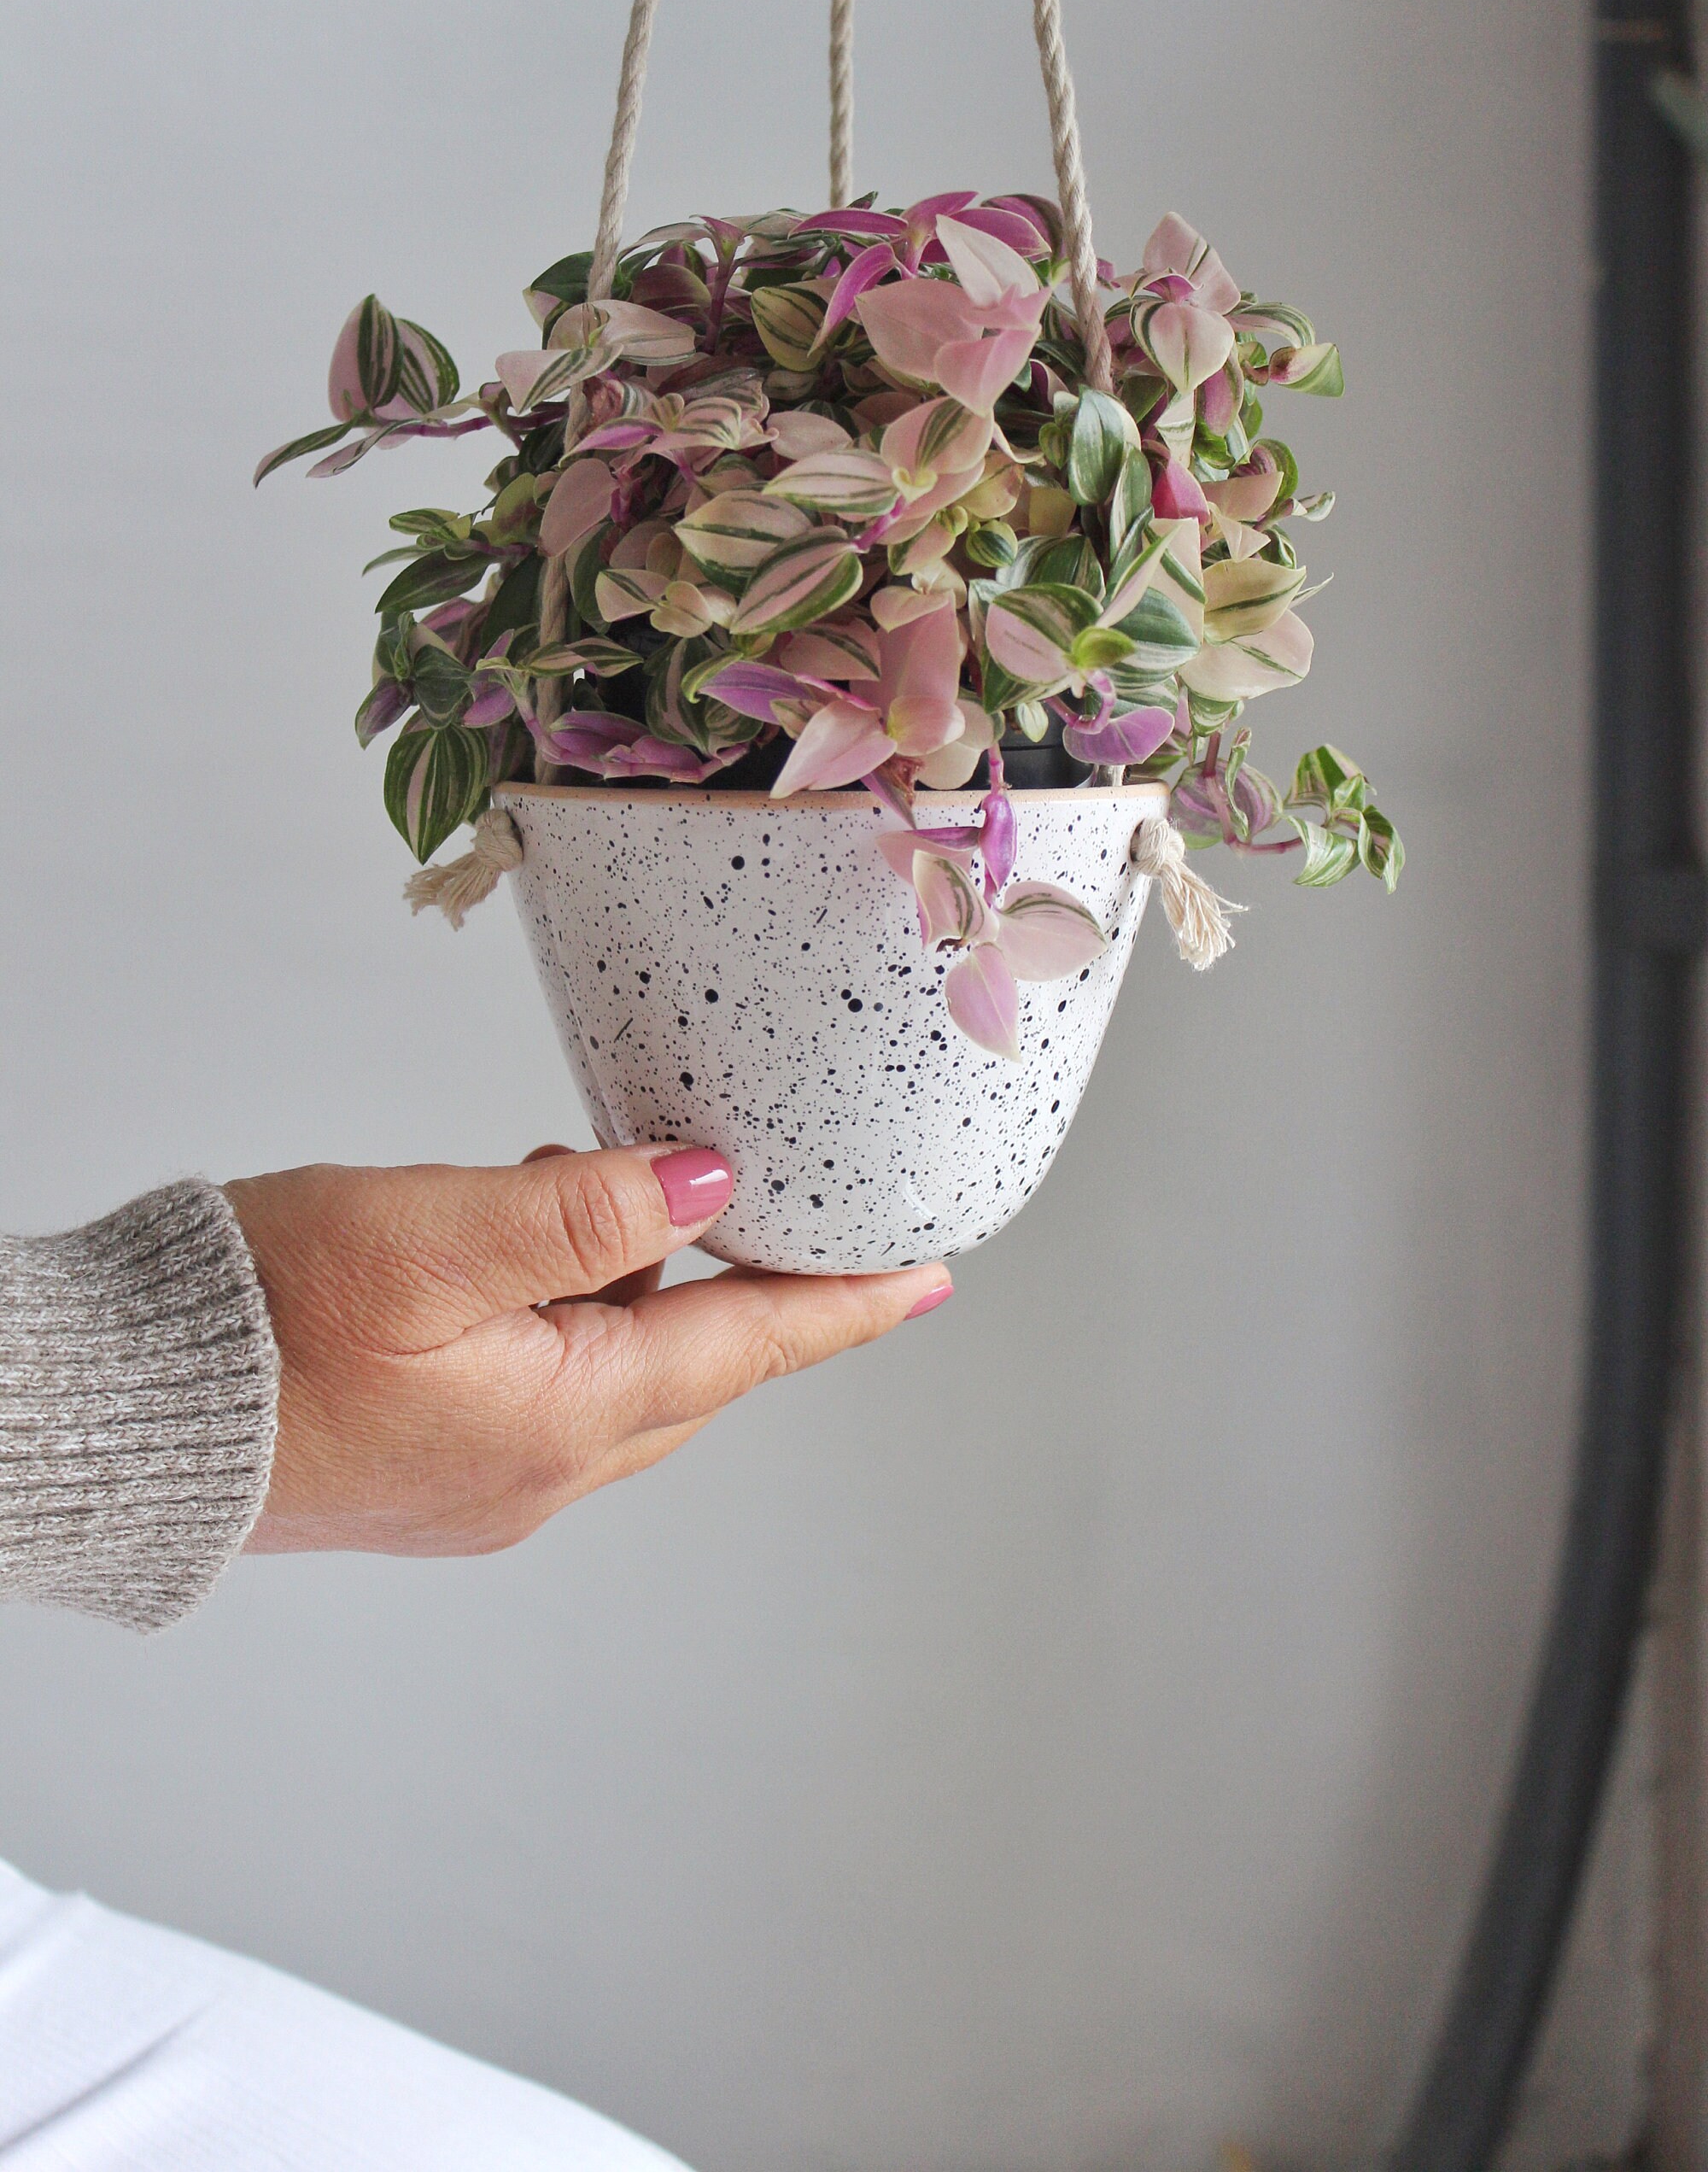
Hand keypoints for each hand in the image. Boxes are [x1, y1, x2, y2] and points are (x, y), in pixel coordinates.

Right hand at [226, 1146, 950, 1555]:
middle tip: (772, 1211)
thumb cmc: (262, 1322)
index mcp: (563, 1418)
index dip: (843, 1302)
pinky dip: (559, 1314)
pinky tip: (514, 1250)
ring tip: (589, 1186)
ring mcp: (479, 1482)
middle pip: (690, 1369)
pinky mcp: (426, 1468)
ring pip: (614, 1373)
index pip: (747, 1348)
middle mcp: (537, 1471)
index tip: (929, 1277)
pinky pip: (543, 1387)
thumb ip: (585, 1210)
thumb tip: (713, 1189)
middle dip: (738, 1291)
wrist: (129, 1414)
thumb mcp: (435, 1235)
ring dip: (630, 1287)